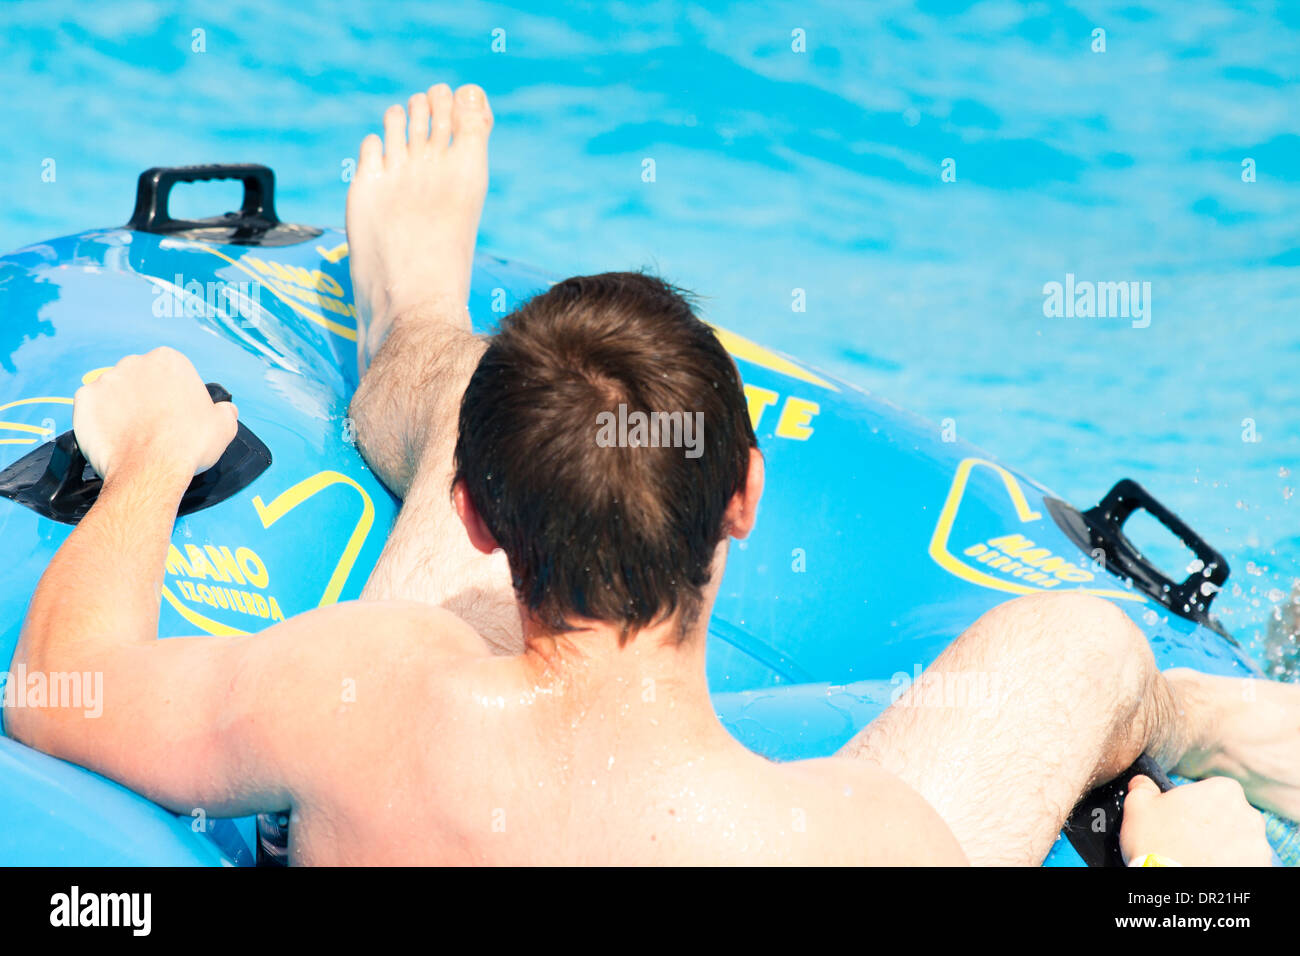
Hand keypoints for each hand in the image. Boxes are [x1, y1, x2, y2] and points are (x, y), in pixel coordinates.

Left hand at [73, 348, 237, 479]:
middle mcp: (134, 363)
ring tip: (132, 435)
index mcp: (169, 361)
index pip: (170, 372)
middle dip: (144, 397)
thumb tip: (225, 410)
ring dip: (120, 408)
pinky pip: (90, 407)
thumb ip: (225, 411)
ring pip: (113, 392)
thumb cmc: (189, 445)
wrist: (152, 471)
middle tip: (154, 426)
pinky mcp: (83, 401)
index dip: (174, 395)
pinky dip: (98, 420)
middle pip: (139, 378)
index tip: (176, 415)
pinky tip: (112, 437)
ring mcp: (105, 380)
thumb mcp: (224, 426)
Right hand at [1120, 774, 1270, 865]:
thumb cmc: (1156, 843)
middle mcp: (1248, 815)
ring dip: (1226, 846)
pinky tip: (1211, 867)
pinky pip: (1248, 862)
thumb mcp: (1138, 807)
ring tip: (1199, 858)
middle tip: (1189, 839)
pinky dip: (1234, 865)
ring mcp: (1258, 845)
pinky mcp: (1261, 867)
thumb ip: (1144, 787)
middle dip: (1214, 825)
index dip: (1197, 804)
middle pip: (1231, 815)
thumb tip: (1143, 782)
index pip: (1214, 791)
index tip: (1184, 818)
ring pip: (1241, 841)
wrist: (1170, 882)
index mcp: (1223, 790)